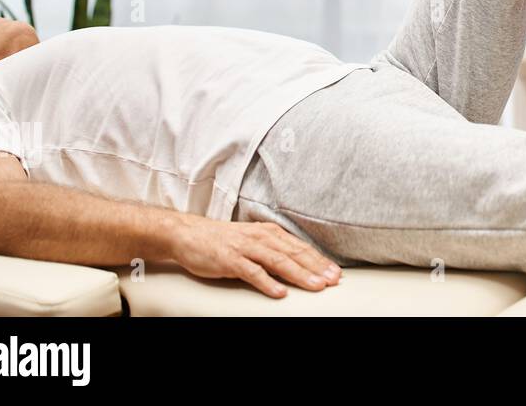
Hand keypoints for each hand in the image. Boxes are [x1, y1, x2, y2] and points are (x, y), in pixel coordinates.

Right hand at [169, 215, 342, 297]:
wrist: (190, 234)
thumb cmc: (224, 240)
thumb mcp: (254, 240)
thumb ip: (275, 250)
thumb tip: (300, 264)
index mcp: (270, 233)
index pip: (301, 248)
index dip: (320, 260)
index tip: (336, 272)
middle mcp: (262, 238)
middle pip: (295, 254)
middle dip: (317, 268)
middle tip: (333, 280)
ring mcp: (246, 248)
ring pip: (279, 262)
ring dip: (299, 275)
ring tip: (315, 286)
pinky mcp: (231, 260)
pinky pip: (252, 273)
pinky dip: (268, 283)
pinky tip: (280, 292)